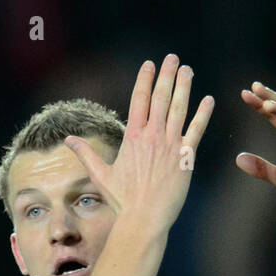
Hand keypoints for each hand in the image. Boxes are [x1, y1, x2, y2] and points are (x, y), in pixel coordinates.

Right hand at [64, 54, 214, 233]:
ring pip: (179, 109)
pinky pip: (196, 131)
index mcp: (132, 138)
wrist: (144, 217)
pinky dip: (203, 114)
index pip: (139, 100)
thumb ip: (85, 154)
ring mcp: (170, 146)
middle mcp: (152, 137)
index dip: (144, 80)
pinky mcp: (186, 157)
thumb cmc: (122, 199)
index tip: (149, 64)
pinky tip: (208, 100)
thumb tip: (67, 140)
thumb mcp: (101, 174)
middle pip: (161, 98)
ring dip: (184, 87)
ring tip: (188, 70)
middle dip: (167, 76)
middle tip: (173, 58)